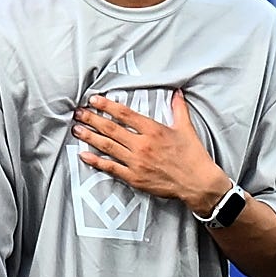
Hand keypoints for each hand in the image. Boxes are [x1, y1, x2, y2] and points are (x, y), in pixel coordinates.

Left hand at [75, 89, 227, 210]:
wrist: (198, 183)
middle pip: (111, 129)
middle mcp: (142, 145)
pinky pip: (111, 168)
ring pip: (107, 146)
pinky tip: (84, 155)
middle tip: (79, 113)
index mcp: (154, 130)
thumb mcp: (187, 129)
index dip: (107, 106)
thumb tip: (177, 93)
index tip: (94, 100)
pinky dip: (96, 161)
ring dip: (90, 136)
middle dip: (92, 119)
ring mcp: (136, 162)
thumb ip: (179, 109)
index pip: (125, 114)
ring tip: (77, 129)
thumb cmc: (193, 156)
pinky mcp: (135, 177)